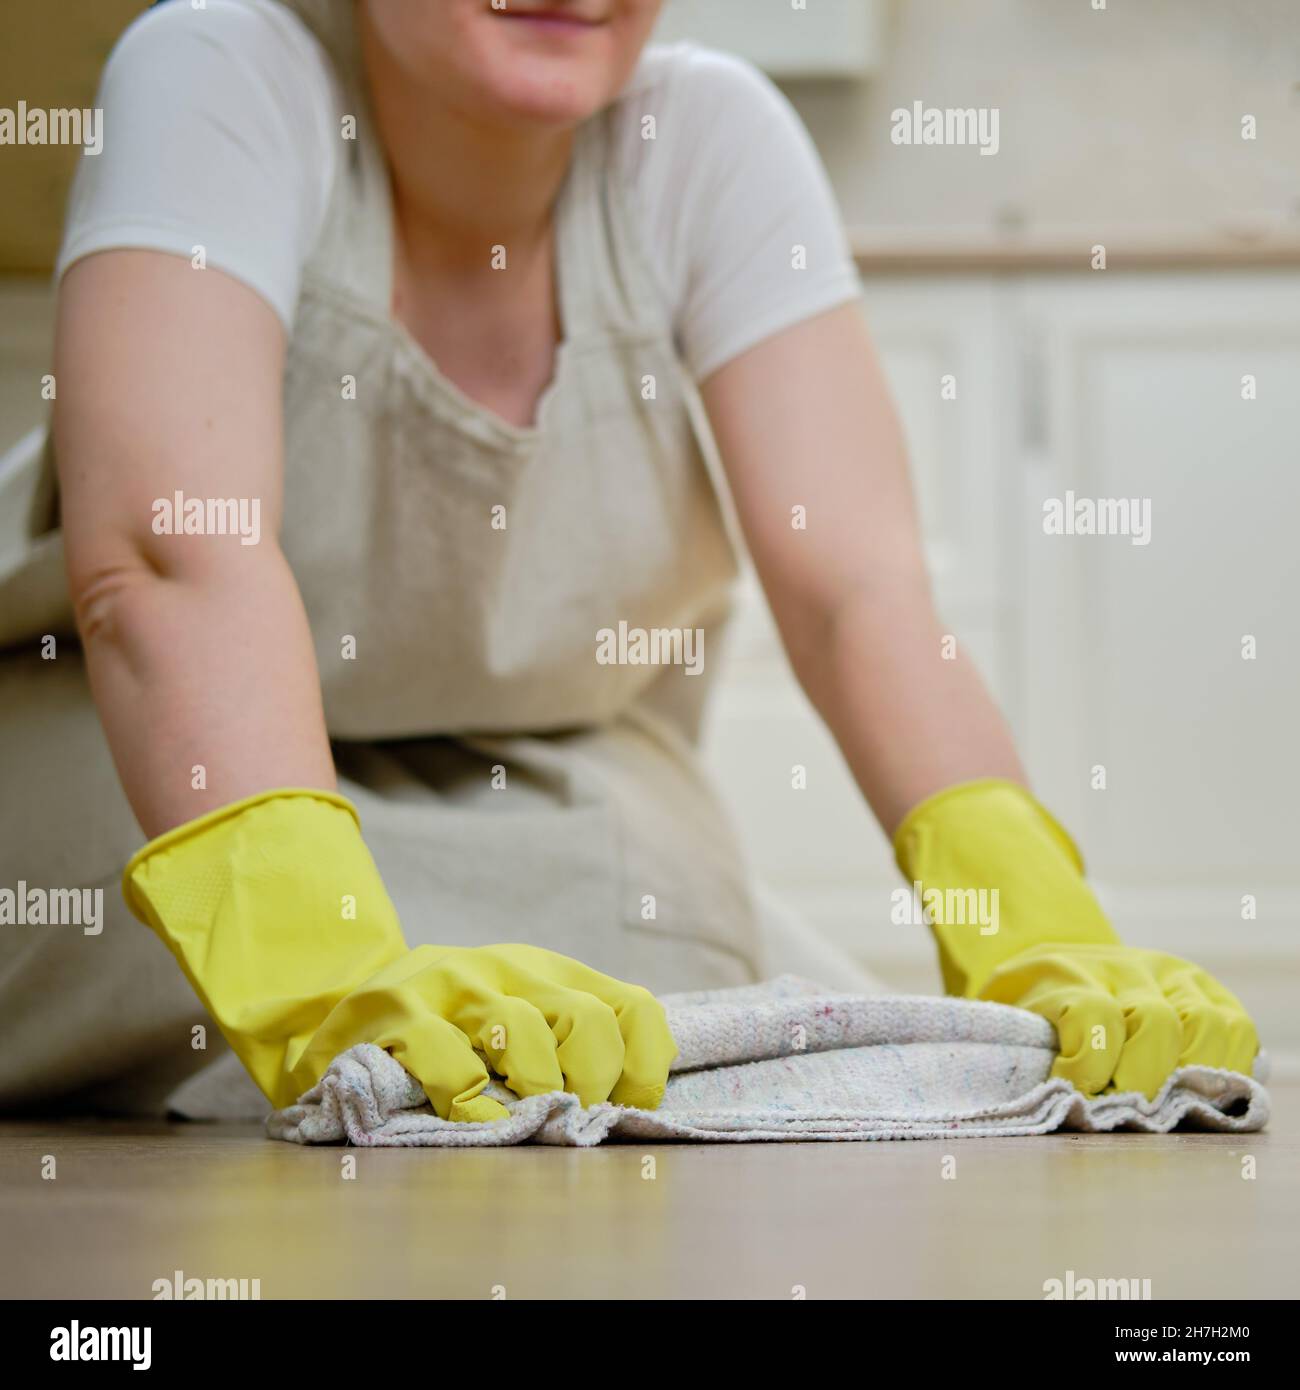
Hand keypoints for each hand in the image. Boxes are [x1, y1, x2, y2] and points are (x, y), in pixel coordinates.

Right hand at [124, 790, 675, 1114]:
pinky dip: (470, 1105)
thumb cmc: (439, 1031)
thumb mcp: (510, 1021)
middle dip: (591, 1084)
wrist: (330, 1007)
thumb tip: (635, 1101)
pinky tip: (470, 1122)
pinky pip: (450, 1062)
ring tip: (520, 1124)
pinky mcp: (395, 1012)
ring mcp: (448, 983)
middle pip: (586, 1020)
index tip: (630, 1109)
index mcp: (544, 971)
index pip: (631, 1006)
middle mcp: (504, 966)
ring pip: (525, 1034)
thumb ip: (566, 1045)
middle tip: (569, 1123)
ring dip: (536, 1093)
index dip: (645, 1065)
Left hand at [977, 942, 1257, 1098]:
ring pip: (1208, 1024)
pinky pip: (1237, 1029)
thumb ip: (1026, 1057)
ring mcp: (1170, 975)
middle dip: (1143, 1081)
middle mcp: (1123, 967)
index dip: (1087, 1068)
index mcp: (1065, 973)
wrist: (1052, 960)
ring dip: (1190, 1075)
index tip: (1073, 1095)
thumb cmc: (1028, 1008)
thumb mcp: (1008, 1023)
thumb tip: (1059, 1108)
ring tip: (1163, 1103)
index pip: (1092, 1016)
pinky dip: (1225, 1068)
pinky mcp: (1207, 991)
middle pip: (1156, 1023)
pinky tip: (1194, 1091)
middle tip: (1125, 1110)